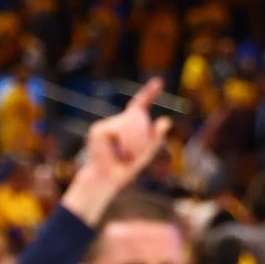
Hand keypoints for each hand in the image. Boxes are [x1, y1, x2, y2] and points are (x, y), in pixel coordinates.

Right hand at [73, 78, 169, 200]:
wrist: (107, 181)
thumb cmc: (124, 171)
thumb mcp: (146, 153)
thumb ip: (156, 138)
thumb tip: (166, 121)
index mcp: (127, 126)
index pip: (139, 106)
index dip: (149, 93)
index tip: (158, 82)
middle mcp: (116, 122)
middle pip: (138, 115)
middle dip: (143, 134)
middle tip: (137, 154)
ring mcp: (105, 125)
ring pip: (130, 121)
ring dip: (136, 140)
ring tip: (129, 155)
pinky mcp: (98, 130)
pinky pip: (120, 128)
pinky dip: (126, 142)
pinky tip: (120, 152)